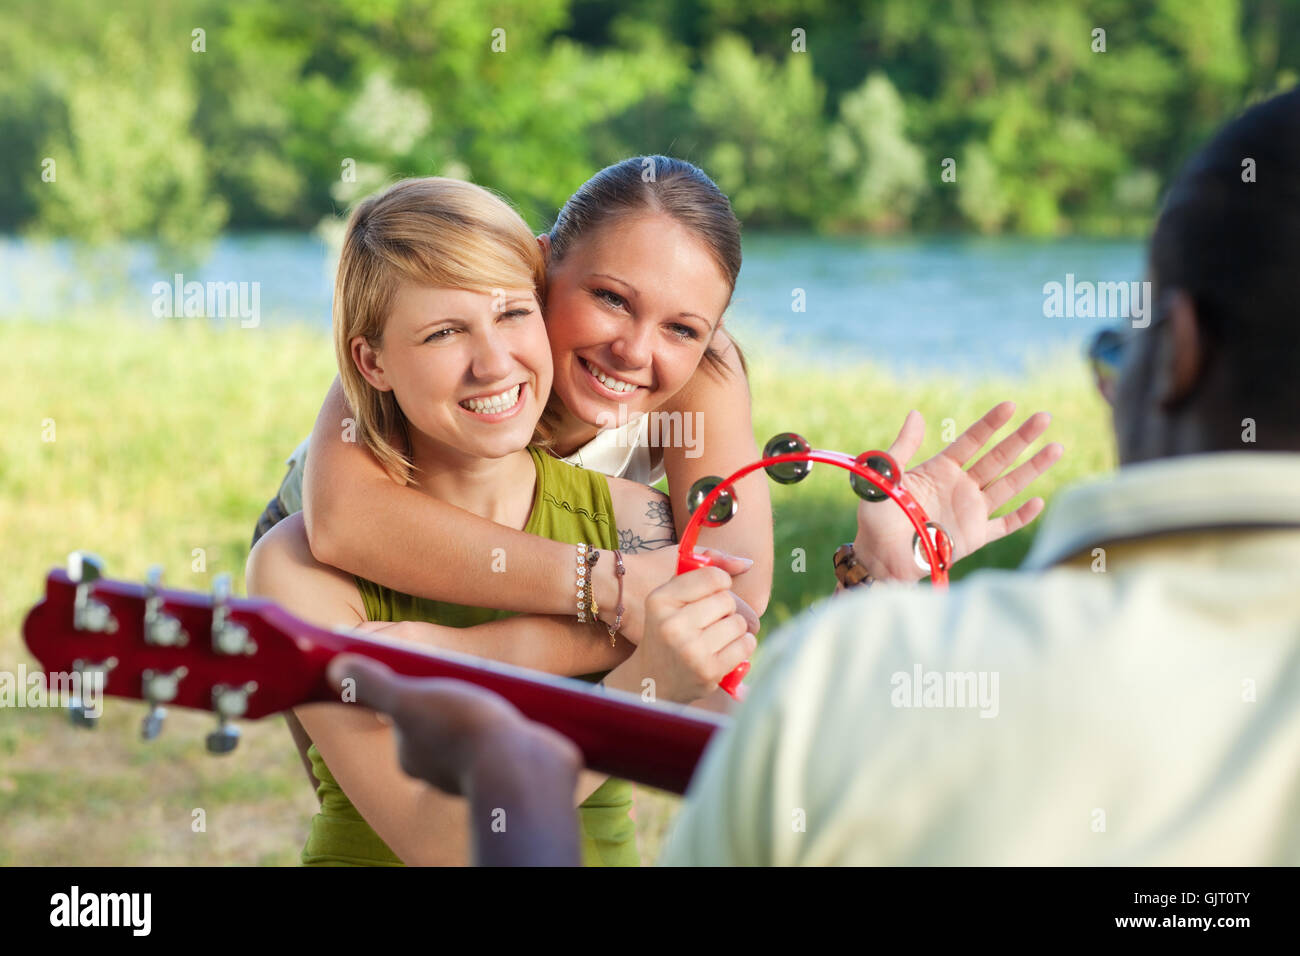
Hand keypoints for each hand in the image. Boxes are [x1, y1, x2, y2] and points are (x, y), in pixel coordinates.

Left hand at [326, 655, 580, 795]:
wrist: (522, 768)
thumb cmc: (462, 729)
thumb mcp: (409, 699)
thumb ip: (373, 686)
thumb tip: (336, 667)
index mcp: (410, 756)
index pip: (405, 713)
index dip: (415, 687)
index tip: (432, 668)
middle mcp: (437, 770)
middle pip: (437, 721)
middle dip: (448, 697)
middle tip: (464, 674)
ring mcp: (473, 771)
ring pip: (469, 730)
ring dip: (477, 709)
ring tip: (491, 687)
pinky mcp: (505, 769)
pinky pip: (498, 739)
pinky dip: (502, 724)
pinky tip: (514, 708)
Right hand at [606, 567, 756, 703]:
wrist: (652, 678)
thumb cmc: (667, 630)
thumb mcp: (670, 597)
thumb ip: (701, 572)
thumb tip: (747, 563)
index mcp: (660, 600)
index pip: (711, 577)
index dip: (722, 581)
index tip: (717, 589)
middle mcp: (672, 625)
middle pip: (727, 600)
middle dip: (726, 608)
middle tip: (713, 619)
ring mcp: (690, 650)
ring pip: (738, 623)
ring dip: (735, 628)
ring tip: (718, 635)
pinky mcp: (708, 671)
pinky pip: (745, 645)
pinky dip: (743, 645)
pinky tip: (727, 649)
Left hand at [853, 402, 1063, 580]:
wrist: (879, 556)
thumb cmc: (877, 516)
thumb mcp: (884, 477)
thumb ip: (901, 448)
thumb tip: (916, 414)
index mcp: (940, 470)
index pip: (971, 441)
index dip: (990, 424)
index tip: (1010, 405)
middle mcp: (960, 487)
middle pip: (998, 458)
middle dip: (1021, 438)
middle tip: (1044, 416)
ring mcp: (970, 511)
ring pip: (1009, 486)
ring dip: (1032, 468)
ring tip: (1056, 447)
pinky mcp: (974, 537)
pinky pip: (1003, 525)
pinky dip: (1021, 516)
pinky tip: (1038, 501)